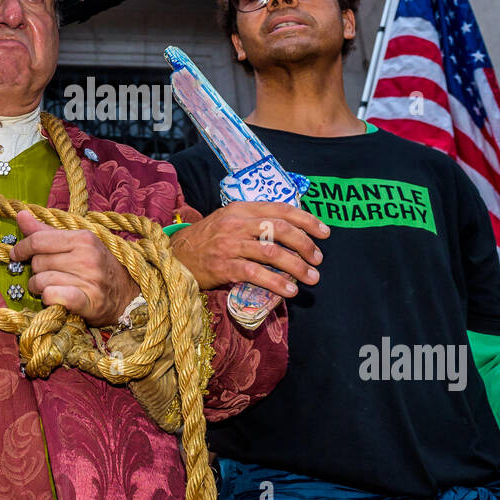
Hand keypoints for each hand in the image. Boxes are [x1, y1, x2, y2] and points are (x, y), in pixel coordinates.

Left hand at [10, 211, 137, 326]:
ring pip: (41, 281)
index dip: (22, 247)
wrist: (125, 295)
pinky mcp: (88, 302)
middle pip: (38, 262)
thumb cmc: (97, 266)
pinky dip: (48, 298)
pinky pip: (53, 296)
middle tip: (42, 274)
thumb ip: (46, 231)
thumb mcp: (76, 243)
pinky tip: (53, 298)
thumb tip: (21, 215)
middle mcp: (87, 257)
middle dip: (34, 270)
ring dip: (38, 287)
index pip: (39, 240)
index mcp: (83, 238)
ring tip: (47, 287)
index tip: (16, 254)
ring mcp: (90, 280)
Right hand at [170, 201, 328, 294]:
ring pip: (271, 252)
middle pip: (280, 229)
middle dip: (305, 245)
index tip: (325, 233)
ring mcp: (229, 244)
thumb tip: (292, 230)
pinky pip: (255, 274)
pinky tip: (290, 290)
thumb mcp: (229, 220)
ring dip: (297, 266)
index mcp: (241, 208)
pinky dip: (276, 282)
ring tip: (311, 278)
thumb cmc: (208, 240)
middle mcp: (236, 223)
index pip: (281, 209)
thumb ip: (255, 221)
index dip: (307, 220)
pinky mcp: (223, 266)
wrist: (175, 256)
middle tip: (318, 259)